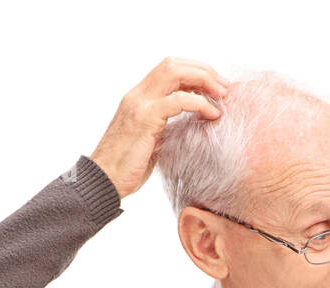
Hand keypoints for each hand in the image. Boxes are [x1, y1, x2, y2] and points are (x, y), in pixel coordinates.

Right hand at [90, 57, 230, 199]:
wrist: (104, 181)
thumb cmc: (128, 167)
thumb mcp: (151, 140)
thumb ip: (166, 125)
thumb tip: (193, 124)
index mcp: (139, 97)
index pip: (169, 68)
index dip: (196, 71)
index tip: (217, 86)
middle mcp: (137, 95)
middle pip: (173, 64)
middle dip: (204, 71)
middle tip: (225, 88)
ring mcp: (140, 105)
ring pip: (175, 73)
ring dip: (204, 80)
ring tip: (223, 97)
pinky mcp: (145, 119)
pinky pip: (178, 100)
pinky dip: (200, 103)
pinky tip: (212, 115)